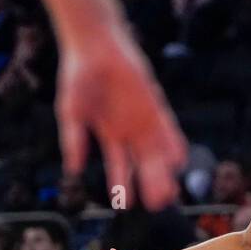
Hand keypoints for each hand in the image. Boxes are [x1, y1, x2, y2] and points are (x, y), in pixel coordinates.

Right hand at [55, 21, 187, 211]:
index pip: (119, 166)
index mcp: (109, 134)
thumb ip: (74, 141)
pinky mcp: (154, 103)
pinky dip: (173, 143)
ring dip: (164, 171)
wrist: (94, 44)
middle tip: (158, 204)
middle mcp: (129, 129)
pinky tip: (178, 161)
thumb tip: (73, 171)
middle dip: (150, 184)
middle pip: (144, 163)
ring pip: (157, 151)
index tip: (125, 205)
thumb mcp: (71, 112)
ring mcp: (144, 117)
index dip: (122, 185)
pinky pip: (167, 127)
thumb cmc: (79, 75)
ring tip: (170, 191)